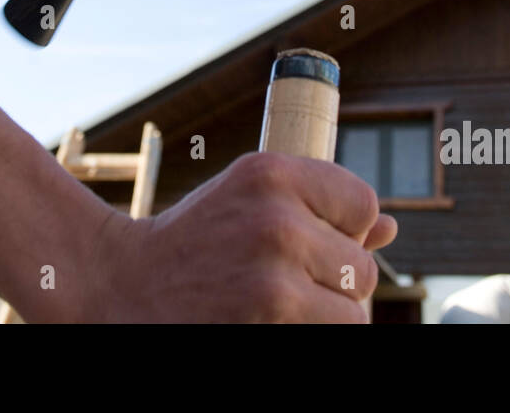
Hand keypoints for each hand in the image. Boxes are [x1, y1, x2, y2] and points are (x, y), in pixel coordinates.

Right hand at [87, 153, 398, 321]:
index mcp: (271, 173)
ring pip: (353, 313)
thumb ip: (317, 210)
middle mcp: (277, 219)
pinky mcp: (271, 320)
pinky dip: (306, 333)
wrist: (119, 290)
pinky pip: (331, 336)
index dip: (342, 230)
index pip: (362, 204)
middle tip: (276, 282)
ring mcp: (273, 278)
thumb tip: (390, 228)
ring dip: (322, 318)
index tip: (307, 243)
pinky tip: (266, 323)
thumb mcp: (247, 204)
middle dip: (331, 283)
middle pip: (363, 269)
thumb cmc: (193, 245)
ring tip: (272, 307)